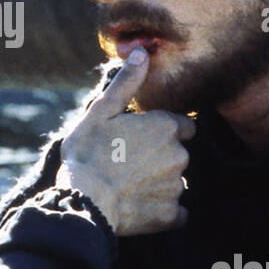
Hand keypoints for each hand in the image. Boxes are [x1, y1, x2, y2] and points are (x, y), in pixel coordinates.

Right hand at [55, 48, 194, 235]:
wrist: (84, 201)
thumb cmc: (89, 151)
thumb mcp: (101, 110)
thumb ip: (126, 82)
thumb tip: (143, 52)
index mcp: (167, 127)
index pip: (184, 125)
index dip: (163, 130)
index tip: (141, 138)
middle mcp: (180, 155)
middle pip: (178, 153)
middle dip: (159, 156)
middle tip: (127, 162)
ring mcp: (177, 187)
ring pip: (174, 181)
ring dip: (158, 182)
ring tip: (128, 185)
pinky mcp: (171, 216)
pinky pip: (176, 212)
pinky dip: (162, 210)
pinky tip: (139, 206)